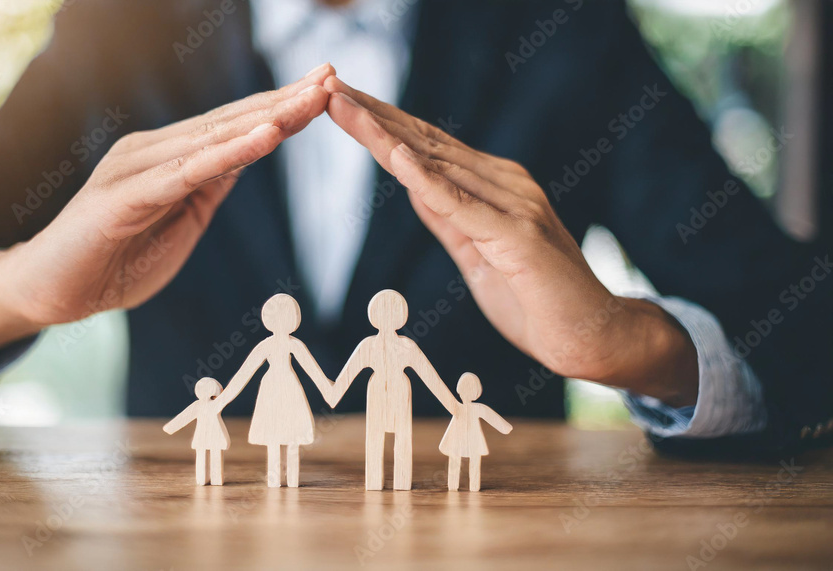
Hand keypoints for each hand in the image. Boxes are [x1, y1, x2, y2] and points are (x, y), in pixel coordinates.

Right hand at [0, 64, 336, 358]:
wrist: (49, 293)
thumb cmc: (113, 261)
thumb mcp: (179, 221)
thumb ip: (208, 185)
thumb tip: (247, 156)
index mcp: (167, 157)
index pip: (234, 127)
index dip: (281, 108)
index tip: (326, 90)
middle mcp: (152, 150)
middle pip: (232, 121)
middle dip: (286, 99)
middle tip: (334, 75)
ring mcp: (136, 167)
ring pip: (216, 138)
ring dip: (270, 117)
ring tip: (314, 97)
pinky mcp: (123, 195)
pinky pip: (188, 171)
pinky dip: (231, 153)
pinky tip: (267, 136)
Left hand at [324, 76, 697, 405]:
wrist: (593, 336)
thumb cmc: (536, 301)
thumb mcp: (477, 256)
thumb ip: (449, 221)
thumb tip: (413, 187)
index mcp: (492, 186)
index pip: (427, 148)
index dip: (382, 124)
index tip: (340, 103)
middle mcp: (504, 183)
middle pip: (425, 143)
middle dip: (373, 115)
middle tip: (327, 87)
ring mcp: (514, 205)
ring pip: (437, 164)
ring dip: (385, 135)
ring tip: (344, 107)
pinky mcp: (519, 236)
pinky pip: (463, 206)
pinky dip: (427, 181)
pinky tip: (396, 158)